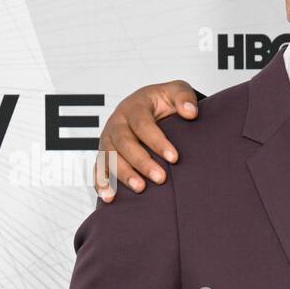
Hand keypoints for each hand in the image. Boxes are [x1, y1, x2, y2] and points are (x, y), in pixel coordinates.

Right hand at [93, 82, 198, 198]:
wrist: (146, 106)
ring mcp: (108, 139)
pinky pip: (98, 168)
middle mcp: (117, 123)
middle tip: (161, 178)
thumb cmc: (161, 102)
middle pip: (124, 143)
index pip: (143, 124)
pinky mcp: (104, 153)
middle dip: (142, 162)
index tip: (174, 157)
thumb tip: (191, 112)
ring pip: (110, 157)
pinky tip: (110, 197)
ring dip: (123, 174)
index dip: (157, 141)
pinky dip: (102, 183)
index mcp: (134, 107)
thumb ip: (184, 97)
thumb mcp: (175, 91)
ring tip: (140, 188)